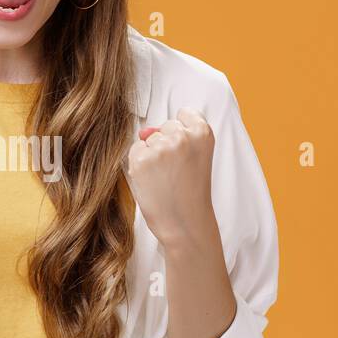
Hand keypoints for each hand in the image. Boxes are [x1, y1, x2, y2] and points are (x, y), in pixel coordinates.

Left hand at [126, 108, 216, 248]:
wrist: (185, 223)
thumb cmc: (190, 192)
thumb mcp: (194, 158)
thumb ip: (175, 137)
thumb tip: (143, 131)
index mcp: (203, 133)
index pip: (185, 114)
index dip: (182, 133)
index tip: (187, 154)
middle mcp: (183, 136)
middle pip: (165, 126)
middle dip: (166, 144)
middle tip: (176, 172)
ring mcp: (161, 147)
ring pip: (148, 138)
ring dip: (151, 155)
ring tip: (165, 178)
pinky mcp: (142, 159)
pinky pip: (135, 151)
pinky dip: (139, 165)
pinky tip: (152, 181)